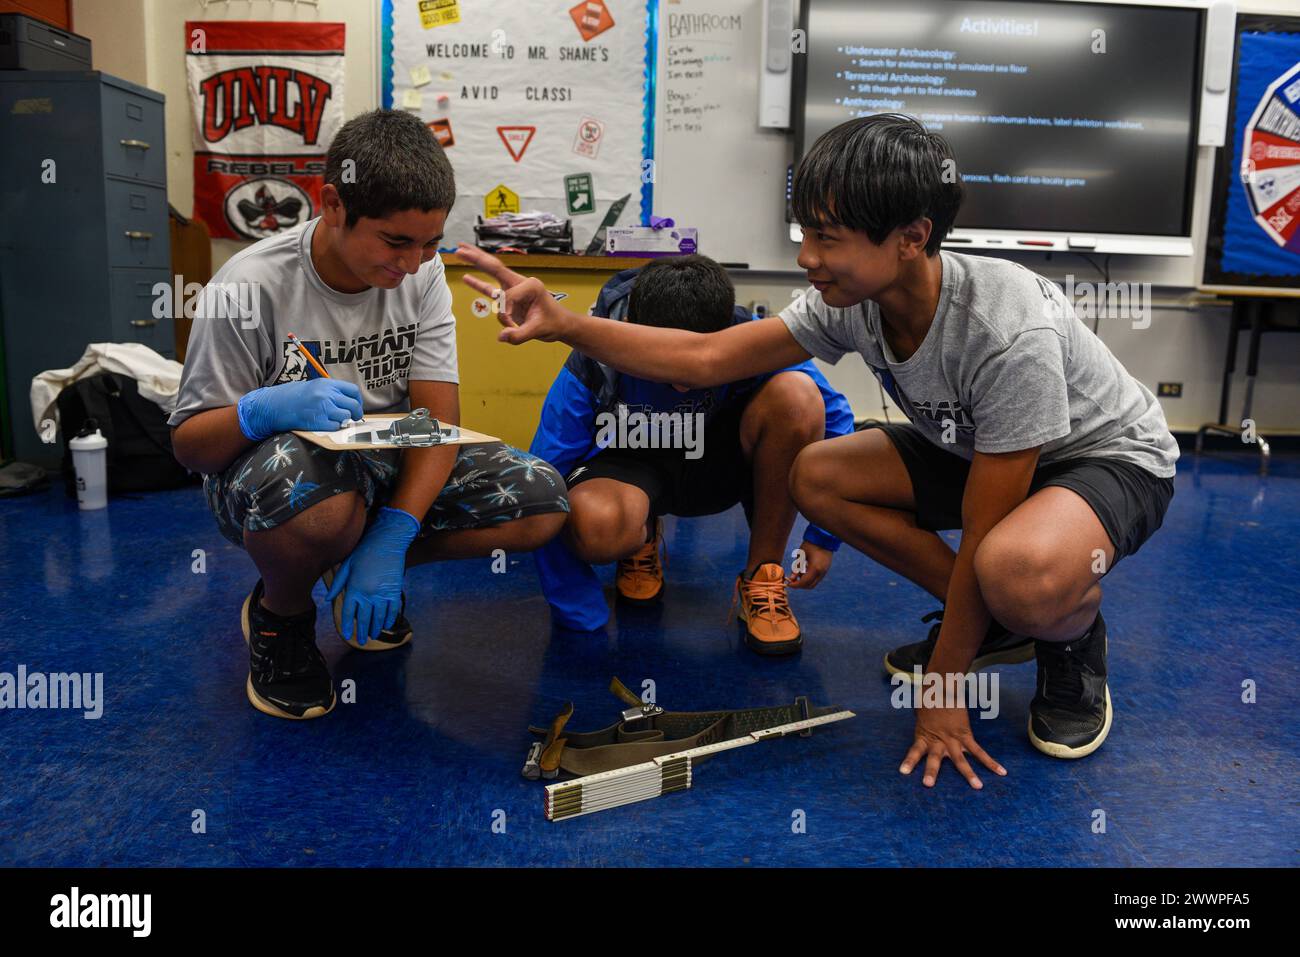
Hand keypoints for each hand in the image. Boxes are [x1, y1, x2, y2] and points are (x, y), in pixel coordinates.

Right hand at [237, 379, 363, 440]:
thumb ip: (332, 391)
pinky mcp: (318, 422)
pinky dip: (335, 427)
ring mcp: (323, 409)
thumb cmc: (295, 396)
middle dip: (356, 413)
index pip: (353, 391)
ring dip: (345, 421)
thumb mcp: (315, 386)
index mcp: (327, 384)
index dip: (357, 400)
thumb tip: (349, 401)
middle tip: (355, 417)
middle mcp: (327, 395)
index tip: (355, 405)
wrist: (276, 405)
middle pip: (353, 405)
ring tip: (338, 420)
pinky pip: (336, 426)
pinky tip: (328, 424)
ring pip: (346, 417)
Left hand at [324, 507, 419, 643]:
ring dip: (376, 628)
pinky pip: (393, 610)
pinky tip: (387, 625)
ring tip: (374, 636)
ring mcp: (383, 594)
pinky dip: (390, 619)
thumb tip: (327, 598)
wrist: (387, 542)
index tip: (347, 634)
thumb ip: (338, 584)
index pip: (349, 613)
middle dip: (362, 631)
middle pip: (364, 619)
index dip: (347, 625)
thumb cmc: (365, 551)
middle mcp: (368, 595)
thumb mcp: (347, 565)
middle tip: (362, 641)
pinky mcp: (395, 591)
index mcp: (354, 589)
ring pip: (379, 617)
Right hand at [456, 243, 572, 344]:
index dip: (505, 314)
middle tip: (459, 248)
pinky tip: (466, 278)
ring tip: (459, 251)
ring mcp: (514, 288)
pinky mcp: (509, 296)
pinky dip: (478, 284)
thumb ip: (519, 335)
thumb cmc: (553, 323)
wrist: (560, 324)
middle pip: (495, 267)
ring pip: (491, 273)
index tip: (511, 327)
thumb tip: (501, 337)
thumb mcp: (538, 330)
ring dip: (475, 262)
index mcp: (531, 285)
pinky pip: (490, 289)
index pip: (507, 297)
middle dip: (477, 258)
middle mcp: (521, 282)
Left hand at [787, 540, 832, 589]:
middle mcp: (821, 572)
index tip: (789, 584)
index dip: (795, 585)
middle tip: (792, 580)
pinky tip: (805, 570)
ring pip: (814, 582)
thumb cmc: (810, 544)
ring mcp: (825, 571)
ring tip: (799, 573)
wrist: (824, 537)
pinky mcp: (826, 569)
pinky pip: (817, 578)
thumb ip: (796, 568)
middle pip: (810, 586)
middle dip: (800, 585)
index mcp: (815, 569)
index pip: (804, 583)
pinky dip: (810, 577)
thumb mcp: (801, 555)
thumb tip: (791, 578)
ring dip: (805, 581)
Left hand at [899, 704, 1005, 789]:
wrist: (943, 684)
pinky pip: (979, 751)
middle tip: (928, 784)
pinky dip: (990, 762)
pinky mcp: (966, 735)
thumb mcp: (920, 713)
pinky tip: (1001, 771)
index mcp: (924, 735)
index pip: (914, 751)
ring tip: (978, 786)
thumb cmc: (928, 698)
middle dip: (932, 772)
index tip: (903, 772)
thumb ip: (921, 723)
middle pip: (934, 759)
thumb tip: (921, 721)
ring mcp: (953, 738)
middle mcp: (938, 740)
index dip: (909, 761)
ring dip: (969, 774)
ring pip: (960, 759)